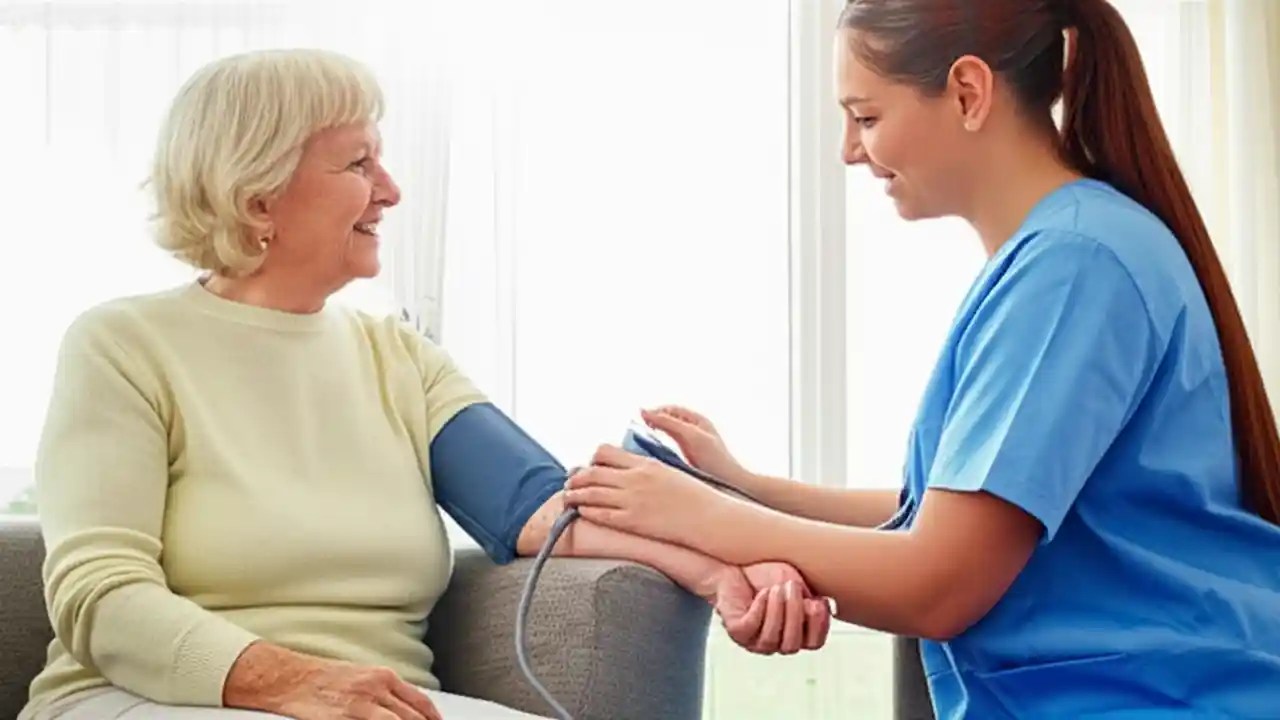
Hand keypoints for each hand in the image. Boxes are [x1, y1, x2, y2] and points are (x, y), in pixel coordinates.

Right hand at [224, 643, 441, 719]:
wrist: (289, 677)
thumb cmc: (321, 679)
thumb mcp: (359, 678)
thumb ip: (382, 692)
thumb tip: (402, 710)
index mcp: (383, 677)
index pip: (421, 702)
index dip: (433, 718)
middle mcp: (378, 688)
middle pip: (413, 717)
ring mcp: (363, 704)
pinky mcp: (346, 716)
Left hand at [565, 444, 731, 546]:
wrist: (710, 518)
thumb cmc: (695, 496)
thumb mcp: (670, 472)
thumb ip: (648, 469)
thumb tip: (633, 468)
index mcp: (645, 463)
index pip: (605, 453)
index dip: (592, 459)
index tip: (589, 466)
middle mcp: (635, 479)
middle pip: (592, 472)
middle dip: (576, 477)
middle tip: (570, 481)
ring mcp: (632, 500)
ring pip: (591, 493)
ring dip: (575, 494)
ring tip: (568, 497)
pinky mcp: (633, 521)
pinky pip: (600, 514)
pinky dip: (586, 511)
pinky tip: (581, 512)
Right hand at [641, 406, 750, 487]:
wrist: (730, 483)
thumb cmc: (715, 459)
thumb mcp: (691, 436)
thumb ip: (669, 423)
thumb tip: (645, 412)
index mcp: (697, 419)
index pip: (670, 409)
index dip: (655, 411)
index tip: (640, 418)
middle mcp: (694, 428)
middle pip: (668, 418)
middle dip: (653, 421)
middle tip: (638, 430)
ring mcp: (691, 442)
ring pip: (667, 432)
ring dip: (654, 433)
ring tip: (642, 440)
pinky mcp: (687, 456)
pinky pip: (669, 445)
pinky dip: (658, 445)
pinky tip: (652, 452)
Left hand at [711, 563, 831, 654]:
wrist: (737, 565)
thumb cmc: (766, 576)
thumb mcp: (796, 584)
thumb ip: (809, 599)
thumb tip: (818, 609)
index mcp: (796, 633)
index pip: (814, 644)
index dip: (819, 625)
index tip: (818, 601)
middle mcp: (777, 642)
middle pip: (793, 644)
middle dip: (795, 614)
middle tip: (792, 587)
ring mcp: (755, 641)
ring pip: (771, 639)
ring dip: (776, 610)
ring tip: (775, 588)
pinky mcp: (737, 632)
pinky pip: (751, 627)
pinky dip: (759, 608)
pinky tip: (762, 593)